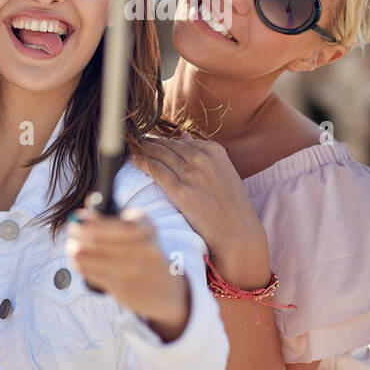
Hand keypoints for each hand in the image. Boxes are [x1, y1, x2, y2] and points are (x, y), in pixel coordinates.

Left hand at [66, 207, 190, 340]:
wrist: (164, 288)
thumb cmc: (143, 251)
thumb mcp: (138, 228)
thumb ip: (113, 215)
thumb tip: (88, 205)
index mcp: (147, 228)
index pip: (118, 225)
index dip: (95, 221)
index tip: (79, 216)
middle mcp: (143, 249)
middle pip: (99, 240)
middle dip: (79, 233)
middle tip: (71, 230)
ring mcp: (133, 270)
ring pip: (90, 257)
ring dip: (75, 249)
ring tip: (73, 247)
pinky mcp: (121, 287)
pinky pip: (91, 273)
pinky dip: (81, 265)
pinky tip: (79, 260)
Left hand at [131, 133, 270, 288]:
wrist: (237, 232)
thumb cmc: (231, 206)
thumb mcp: (223, 172)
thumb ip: (203, 153)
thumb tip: (182, 137)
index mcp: (214, 150)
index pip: (180, 140)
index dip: (162, 141)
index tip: (150, 142)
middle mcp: (202, 157)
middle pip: (167, 144)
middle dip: (149, 142)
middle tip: (134, 142)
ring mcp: (191, 173)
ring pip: (158, 154)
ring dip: (143, 149)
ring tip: (131, 148)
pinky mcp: (180, 190)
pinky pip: (155, 170)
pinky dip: (142, 162)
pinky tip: (133, 160)